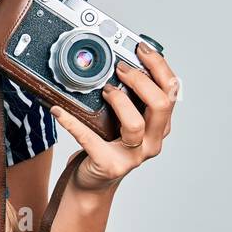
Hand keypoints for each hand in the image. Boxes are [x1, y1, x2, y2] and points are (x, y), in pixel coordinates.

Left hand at [50, 40, 178, 194]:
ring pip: (135, 124)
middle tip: (120, 68)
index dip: (158, 65)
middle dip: (140, 80)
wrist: (91, 182)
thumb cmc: (106, 145)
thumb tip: (113, 61)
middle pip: (161, 105)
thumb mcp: (122, 119)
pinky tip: (59, 110)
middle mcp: (152, 141)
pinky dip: (72, 122)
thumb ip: (128, 97)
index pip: (171, 90)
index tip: (140, 48)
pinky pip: (90, 139)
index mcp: (159, 125)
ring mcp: (133, 156)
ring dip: (119, 101)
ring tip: (104, 90)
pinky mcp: (110, 165)